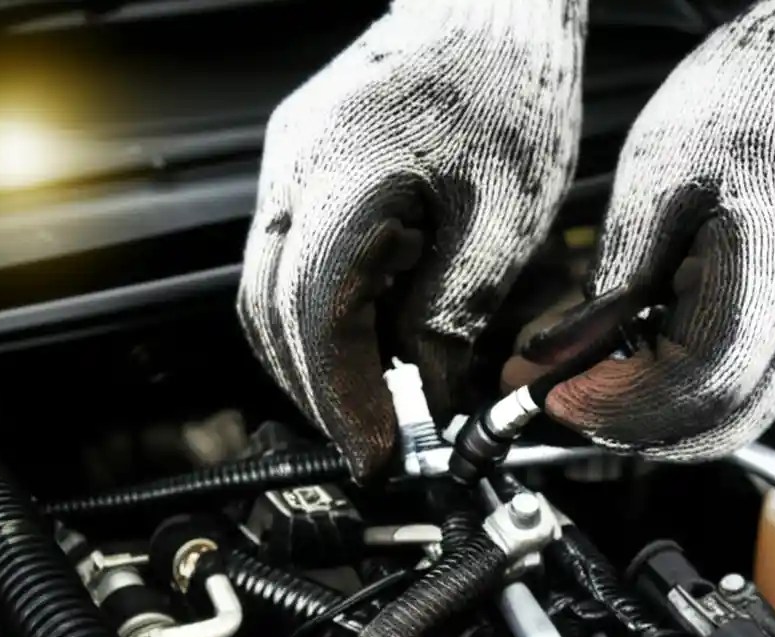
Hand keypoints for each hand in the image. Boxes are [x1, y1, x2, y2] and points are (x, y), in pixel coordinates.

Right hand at [239, 0, 585, 476]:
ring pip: (266, 291)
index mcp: (345, 176)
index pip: (316, 315)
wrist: (492, 7)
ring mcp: (287, 163)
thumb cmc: (509, 85)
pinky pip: (287, 257)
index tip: (375, 454)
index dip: (341, 398)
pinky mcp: (300, 164)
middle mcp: (293, 169)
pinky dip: (317, 314)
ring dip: (310, 359)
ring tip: (371, 400)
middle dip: (317, 392)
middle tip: (370, 440)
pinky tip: (368, 334)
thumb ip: (457, 310)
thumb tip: (433, 393)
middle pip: (270, 313)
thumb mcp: (505, 214)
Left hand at [546, 0, 774, 460]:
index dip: (610, 409)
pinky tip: (655, 342)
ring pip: (742, 410)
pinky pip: (764, 372)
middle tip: (564, 397)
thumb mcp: (657, 185)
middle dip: (630, 427)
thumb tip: (555, 358)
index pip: (685, 398)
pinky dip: (700, 380)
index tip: (550, 395)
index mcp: (772, 293)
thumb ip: (612, 288)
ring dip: (663, 411)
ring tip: (597, 371)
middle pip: (716, 427)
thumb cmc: (757, 95)